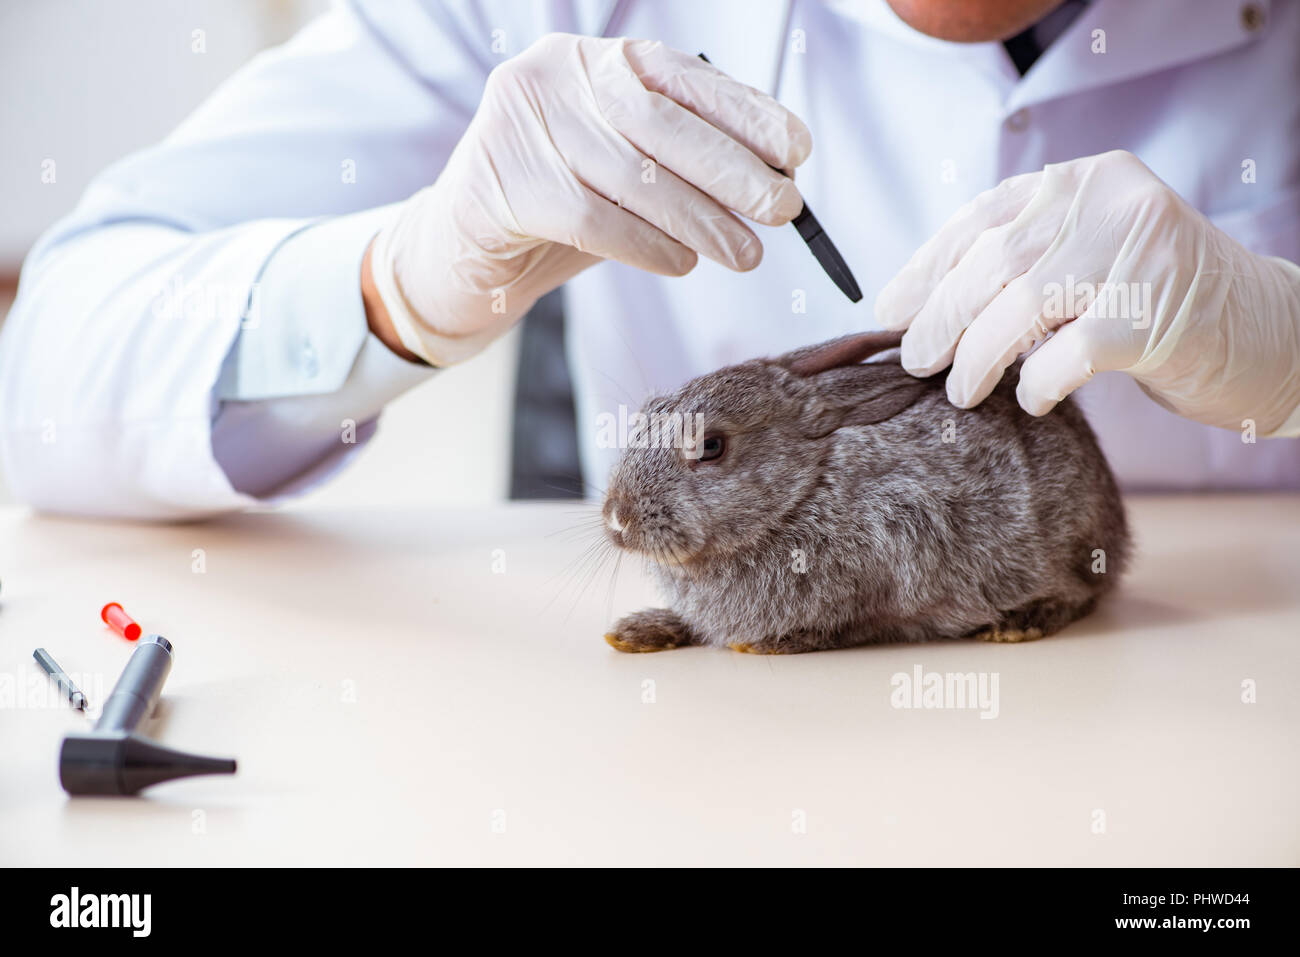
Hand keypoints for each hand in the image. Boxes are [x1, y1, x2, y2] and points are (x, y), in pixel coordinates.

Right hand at [368, 33, 810, 365]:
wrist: (464, 249)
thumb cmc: (558, 206)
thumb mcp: (622, 169)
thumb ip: (678, 162)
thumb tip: (770, 178)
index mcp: (591, 59)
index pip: (680, 78)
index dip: (744, 114)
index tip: (796, 151)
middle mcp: (554, 76)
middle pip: (659, 123)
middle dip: (731, 170)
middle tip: (783, 209)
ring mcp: (521, 126)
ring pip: (631, 175)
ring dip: (700, 220)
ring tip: (745, 253)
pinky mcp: (501, 183)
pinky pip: (593, 219)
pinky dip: (647, 245)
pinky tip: (681, 262)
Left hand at [875, 150, 1299, 435]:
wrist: (1264, 330)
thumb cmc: (1153, 300)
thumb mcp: (1086, 256)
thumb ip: (1020, 260)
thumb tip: (916, 303)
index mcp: (1084, 181)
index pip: (983, 216)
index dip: (927, 266)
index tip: (889, 309)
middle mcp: (1111, 203)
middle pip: (993, 262)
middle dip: (941, 317)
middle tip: (915, 360)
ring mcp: (1137, 255)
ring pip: (1020, 307)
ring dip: (976, 358)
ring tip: (961, 391)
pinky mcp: (1154, 315)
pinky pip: (1066, 355)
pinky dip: (1037, 384)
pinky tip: (1032, 400)